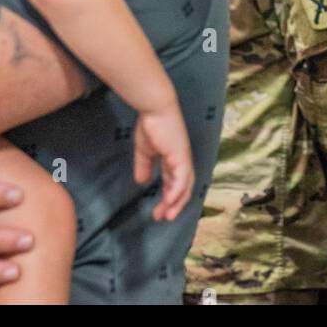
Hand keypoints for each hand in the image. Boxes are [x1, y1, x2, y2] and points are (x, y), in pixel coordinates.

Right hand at [132, 106, 193, 221]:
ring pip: (185, 186)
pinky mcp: (181, 157)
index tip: (158, 211)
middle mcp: (182, 161)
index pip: (174, 183)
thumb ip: (144, 166)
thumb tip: (141, 182)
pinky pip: (181, 179)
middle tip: (163, 218)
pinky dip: (176, 192)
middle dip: (174, 205)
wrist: (155, 108)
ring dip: (176, 203)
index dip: (167, 198)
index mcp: (174, 159)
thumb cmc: (150, 125)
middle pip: (183, 188)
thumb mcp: (144, 151)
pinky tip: (168, 202)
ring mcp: (183, 159)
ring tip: (166, 216)